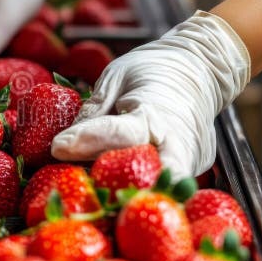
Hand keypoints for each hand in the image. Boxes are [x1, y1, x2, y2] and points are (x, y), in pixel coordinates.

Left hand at [51, 11, 250, 178]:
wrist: (203, 67)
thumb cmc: (154, 68)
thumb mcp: (117, 76)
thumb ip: (95, 109)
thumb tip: (66, 142)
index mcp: (155, 111)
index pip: (119, 133)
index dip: (88, 141)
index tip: (58, 147)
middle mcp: (178, 140)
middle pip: (150, 175)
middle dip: (117, 188)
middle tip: (83, 188)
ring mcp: (192, 158)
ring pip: (162, 187)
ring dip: (130, 192)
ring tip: (97, 194)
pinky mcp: (195, 167)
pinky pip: (168, 182)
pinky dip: (144, 187)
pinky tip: (118, 189)